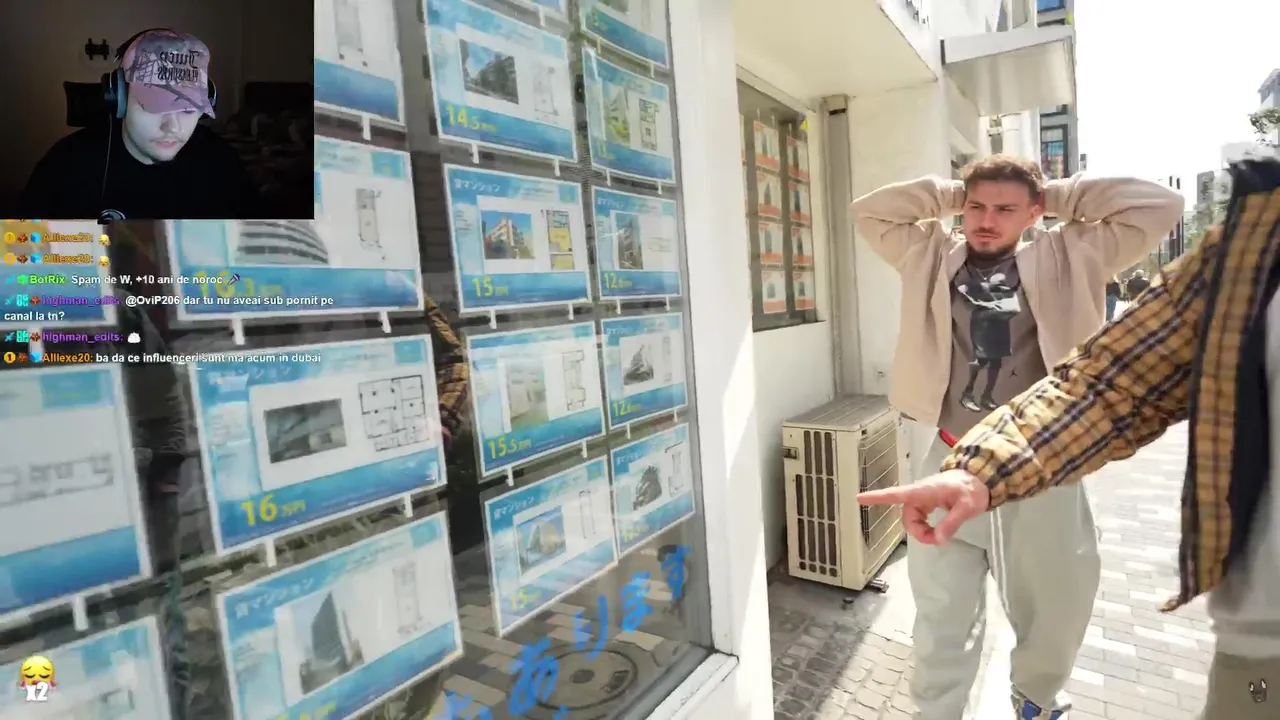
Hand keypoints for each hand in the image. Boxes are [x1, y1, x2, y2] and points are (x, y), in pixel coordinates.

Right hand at [857, 470, 990, 543]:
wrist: (980, 479)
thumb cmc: (973, 488)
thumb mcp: (967, 507)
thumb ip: (952, 523)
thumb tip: (937, 540)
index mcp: (925, 490)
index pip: (896, 494)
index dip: (877, 497)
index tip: (859, 498)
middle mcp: (920, 494)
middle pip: (907, 516)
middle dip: (917, 531)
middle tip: (936, 540)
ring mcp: (923, 498)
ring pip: (912, 519)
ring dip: (922, 531)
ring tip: (939, 537)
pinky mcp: (928, 502)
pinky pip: (919, 517)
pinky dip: (925, 527)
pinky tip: (936, 531)